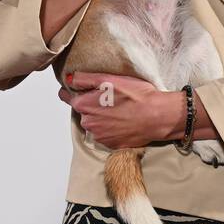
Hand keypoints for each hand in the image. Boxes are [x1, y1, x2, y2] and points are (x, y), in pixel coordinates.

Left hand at [58, 72, 181, 149]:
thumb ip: (84, 79)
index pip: (65, 97)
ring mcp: (99, 136)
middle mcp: (87, 123)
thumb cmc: (136, 96)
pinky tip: (123, 121)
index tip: (86, 89)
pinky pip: (105, 135)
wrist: (157, 116)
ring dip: (102, 118)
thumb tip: (68, 80)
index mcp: (83, 105)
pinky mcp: (111, 145)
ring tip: (120, 110)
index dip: (74, 91)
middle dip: (92, 105)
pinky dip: (111, 129)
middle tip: (111, 98)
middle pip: (82, 111)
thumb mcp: (109, 79)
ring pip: (94, 124)